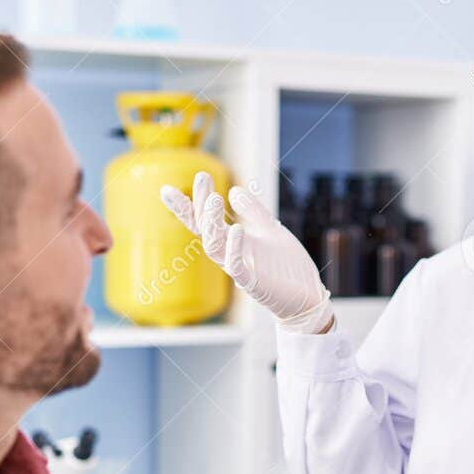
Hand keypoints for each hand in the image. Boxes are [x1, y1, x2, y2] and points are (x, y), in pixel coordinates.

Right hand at [160, 173, 333, 334]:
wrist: (307, 295)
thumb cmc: (287, 265)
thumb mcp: (271, 229)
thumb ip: (254, 212)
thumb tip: (234, 191)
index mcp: (233, 242)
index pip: (203, 223)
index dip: (185, 208)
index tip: (166, 190)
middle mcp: (231, 254)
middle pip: (205, 230)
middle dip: (200, 204)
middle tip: (202, 178)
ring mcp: (240, 268)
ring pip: (214, 247)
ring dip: (211, 223)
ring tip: (214, 199)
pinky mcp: (253, 283)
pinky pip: (237, 266)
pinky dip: (234, 248)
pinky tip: (236, 228)